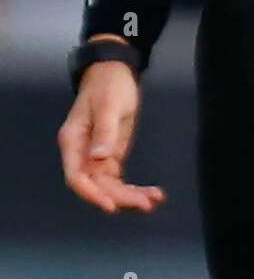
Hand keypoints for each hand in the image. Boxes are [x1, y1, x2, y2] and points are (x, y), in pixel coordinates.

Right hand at [58, 59, 165, 214]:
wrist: (115, 72)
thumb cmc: (108, 84)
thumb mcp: (108, 104)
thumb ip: (104, 131)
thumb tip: (98, 156)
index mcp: (73, 141)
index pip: (77, 176)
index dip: (92, 194)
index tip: (111, 206)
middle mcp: (82, 154)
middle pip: (97, 186)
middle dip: (120, 198)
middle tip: (145, 204)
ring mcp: (96, 158)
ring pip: (110, 187)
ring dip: (131, 196)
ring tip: (155, 200)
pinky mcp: (111, 157)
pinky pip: (120, 180)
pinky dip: (135, 188)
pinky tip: (154, 195)